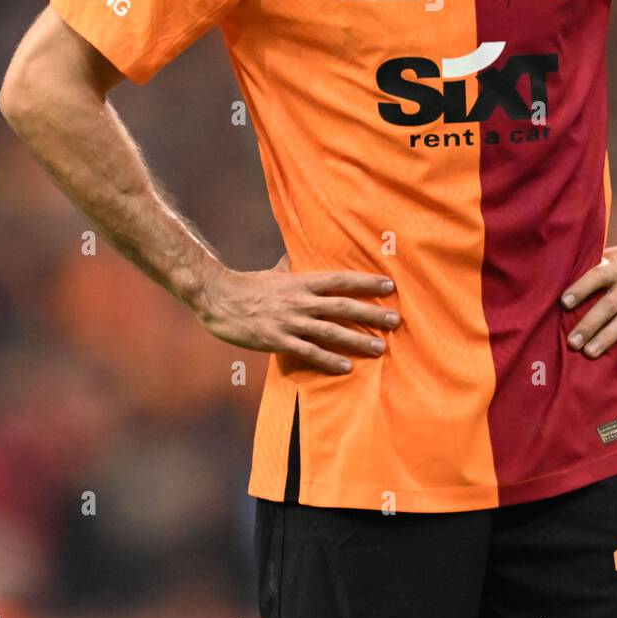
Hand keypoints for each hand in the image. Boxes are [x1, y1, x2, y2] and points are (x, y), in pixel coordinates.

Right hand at [190, 251, 400, 374]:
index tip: (389, 285)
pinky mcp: (278, 340)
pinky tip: (346, 368)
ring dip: (357, 340)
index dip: (366, 283)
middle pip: (343, 306)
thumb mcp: (276, 271)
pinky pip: (308, 352)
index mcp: (302, 281)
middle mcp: (300, 300)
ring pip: (330, 331)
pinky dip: (329, 360)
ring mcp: (290, 321)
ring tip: (381, 348)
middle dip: (372, 313)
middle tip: (396, 320)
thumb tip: (302, 249)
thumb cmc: (250, 285)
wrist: (219, 298)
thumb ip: (294, 265)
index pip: (340, 280)